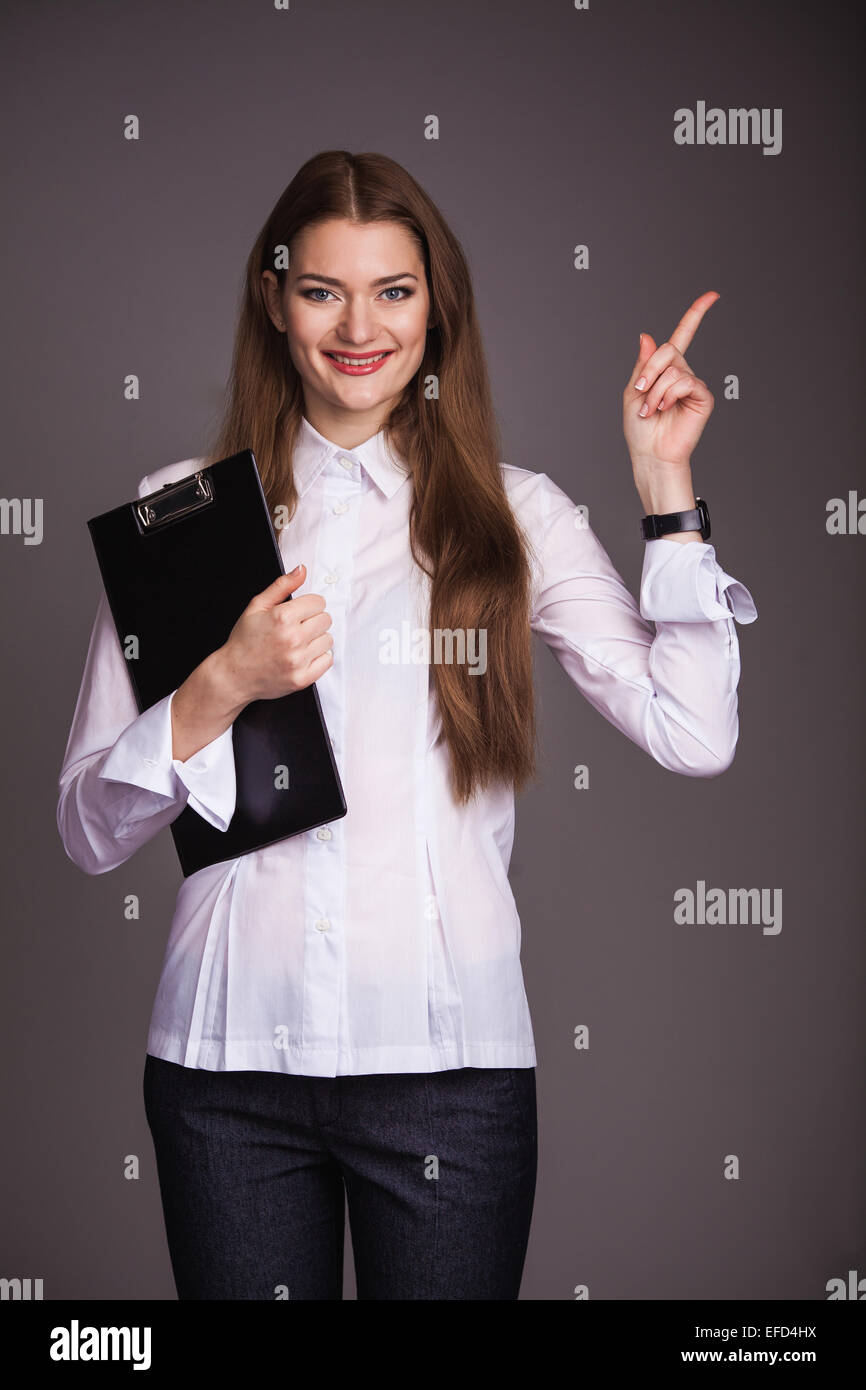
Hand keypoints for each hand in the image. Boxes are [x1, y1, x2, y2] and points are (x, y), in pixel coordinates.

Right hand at [217, 564, 333, 703]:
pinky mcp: (302, 678)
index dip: (309, 605)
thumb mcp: (257, 606)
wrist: (234, 674)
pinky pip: (327, 660)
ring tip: (299, 642)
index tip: (300, 611)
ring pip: (328, 639)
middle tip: (298, 627)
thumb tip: (302, 570)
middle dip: (314, 620)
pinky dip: (318, 657)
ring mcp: (298, 660)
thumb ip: (282, 586)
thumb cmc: (244, 640)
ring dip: (317, 639)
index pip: (318, 602)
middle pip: (326, 619)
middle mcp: (293, 638)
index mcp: (282, 617)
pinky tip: (303, 655)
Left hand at [623, 292, 718, 507]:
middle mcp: (682, 374)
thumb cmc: (640, 429)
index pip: (683, 336)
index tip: (712, 295)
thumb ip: (643, 363)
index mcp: (666, 370)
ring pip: (674, 368)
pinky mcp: (703, 398)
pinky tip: (665, 408)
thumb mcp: (633, 390)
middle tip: (640, 392)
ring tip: (652, 410)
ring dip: (655, 389)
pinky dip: (669, 394)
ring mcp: (693, 385)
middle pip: (669, 349)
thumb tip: (647, 335)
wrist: (650, 454)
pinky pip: (686, 381)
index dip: (696, 314)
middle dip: (650, 370)